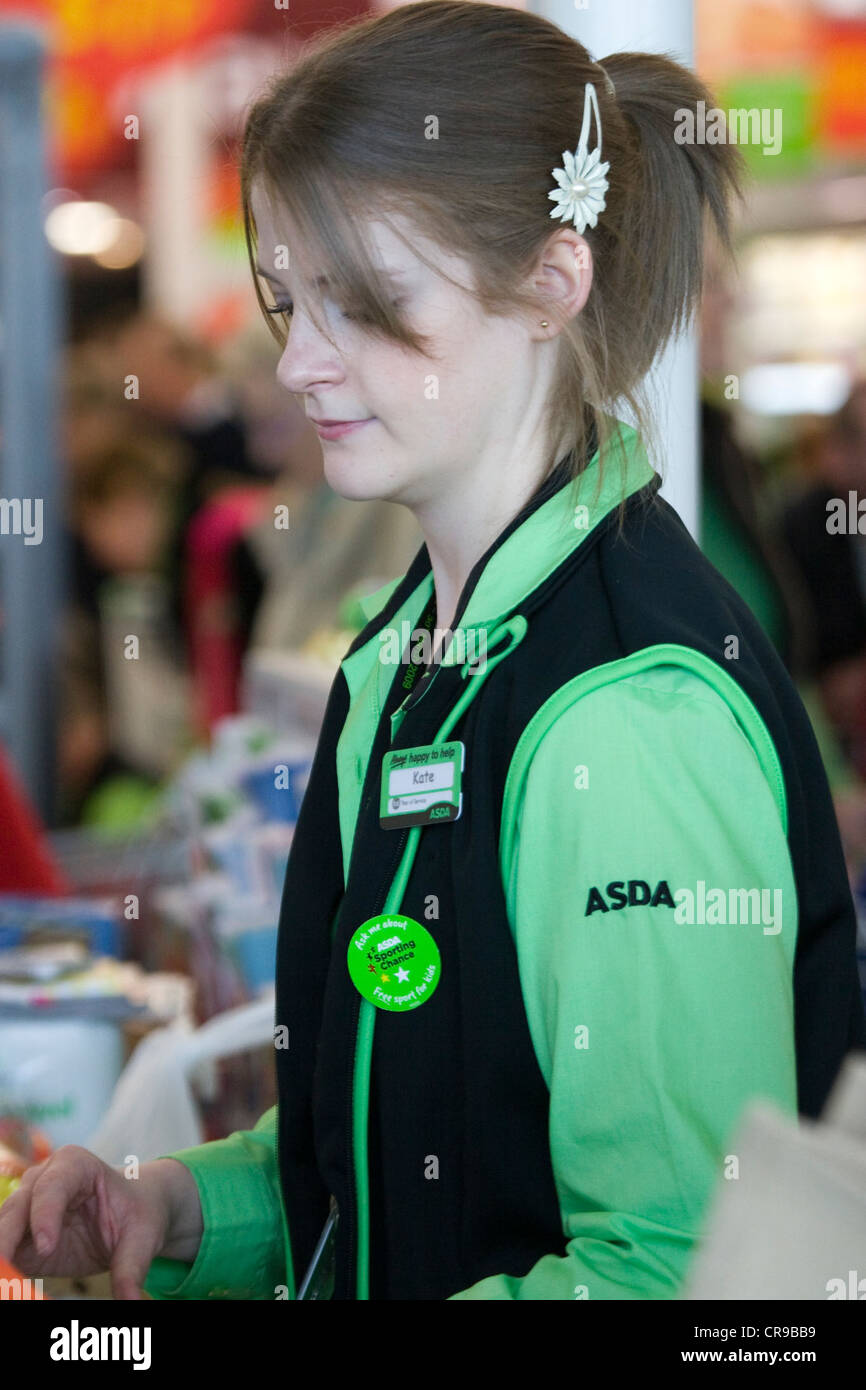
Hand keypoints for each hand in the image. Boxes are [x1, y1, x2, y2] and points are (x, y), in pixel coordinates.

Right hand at [0, 1147, 202, 1299]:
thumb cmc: (137, 1212)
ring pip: (4, 1231)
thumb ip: (132, 1267)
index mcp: (74, 1165)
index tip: (46, 1248)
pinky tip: (8, 1287)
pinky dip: (6, 1271)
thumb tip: (132, 1301)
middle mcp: (42, 1181)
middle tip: (5, 1274)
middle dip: (6, 1239)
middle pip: (16, 1209)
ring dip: (3, 1256)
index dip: (45, 1215)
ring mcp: (28, 1210)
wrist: (132, 1213)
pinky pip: (8, 1256)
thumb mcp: (142, 1236)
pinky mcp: (24, 1241)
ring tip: (5, 1283)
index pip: (52, 1186)